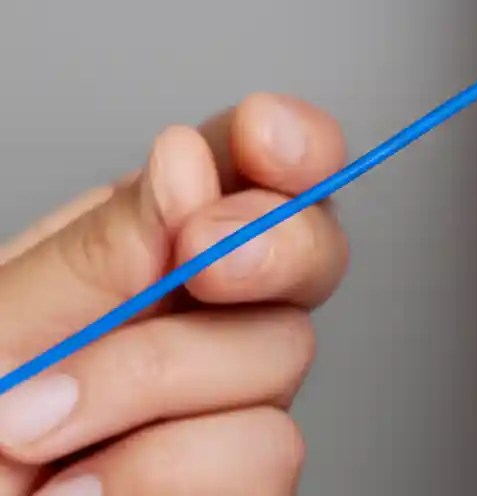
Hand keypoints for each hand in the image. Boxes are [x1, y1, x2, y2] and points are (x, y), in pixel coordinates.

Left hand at [0, 94, 348, 494]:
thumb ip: (101, 249)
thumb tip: (190, 159)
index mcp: (134, 253)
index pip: (246, 173)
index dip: (290, 143)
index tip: (271, 137)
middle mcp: (197, 320)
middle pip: (311, 250)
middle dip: (274, 244)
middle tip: (204, 258)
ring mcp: (227, 405)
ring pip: (284, 355)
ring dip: (152, 389)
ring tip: (44, 431)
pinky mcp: (240, 481)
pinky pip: (265, 455)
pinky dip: (164, 474)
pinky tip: (91, 487)